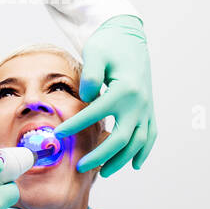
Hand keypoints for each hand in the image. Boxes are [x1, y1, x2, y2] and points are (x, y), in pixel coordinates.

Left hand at [53, 15, 156, 175]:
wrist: (129, 36)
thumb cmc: (109, 44)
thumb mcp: (96, 53)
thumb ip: (91, 75)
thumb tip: (86, 96)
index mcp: (125, 89)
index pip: (97, 113)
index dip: (77, 125)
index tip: (59, 135)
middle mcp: (139, 102)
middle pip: (121, 138)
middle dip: (100, 155)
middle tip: (80, 166)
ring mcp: (147, 107)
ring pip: (137, 142)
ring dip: (121, 160)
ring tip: (103, 172)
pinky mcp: (149, 108)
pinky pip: (150, 134)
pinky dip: (143, 151)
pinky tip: (134, 165)